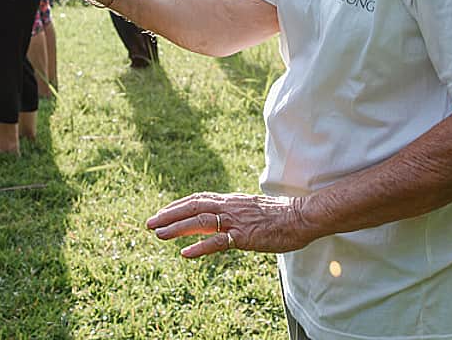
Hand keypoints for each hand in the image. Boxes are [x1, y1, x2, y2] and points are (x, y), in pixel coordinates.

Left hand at [146, 191, 313, 258]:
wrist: (302, 217)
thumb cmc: (282, 216)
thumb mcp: (254, 210)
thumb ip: (238, 213)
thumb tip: (226, 220)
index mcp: (232, 200)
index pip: (199, 198)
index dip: (179, 205)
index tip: (163, 212)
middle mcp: (230, 207)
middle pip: (192, 206)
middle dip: (169, 214)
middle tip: (149, 223)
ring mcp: (236, 221)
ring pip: (199, 221)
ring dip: (176, 228)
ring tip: (158, 234)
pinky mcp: (244, 237)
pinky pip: (217, 242)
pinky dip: (199, 247)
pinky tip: (185, 254)